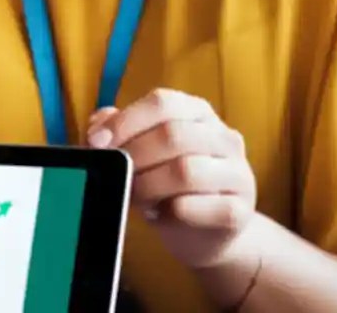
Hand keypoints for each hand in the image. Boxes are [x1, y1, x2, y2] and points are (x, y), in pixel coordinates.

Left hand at [87, 89, 256, 269]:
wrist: (204, 234)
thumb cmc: (166, 185)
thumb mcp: (141, 152)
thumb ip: (119, 133)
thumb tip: (97, 127)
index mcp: (196, 112)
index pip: (162, 102)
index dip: (125, 121)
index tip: (96, 143)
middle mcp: (223, 137)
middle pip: (173, 135)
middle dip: (133, 156)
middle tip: (116, 175)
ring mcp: (238, 173)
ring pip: (187, 171)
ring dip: (149, 185)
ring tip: (135, 196)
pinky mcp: (239, 210)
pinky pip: (203, 207)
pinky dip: (174, 212)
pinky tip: (160, 214)